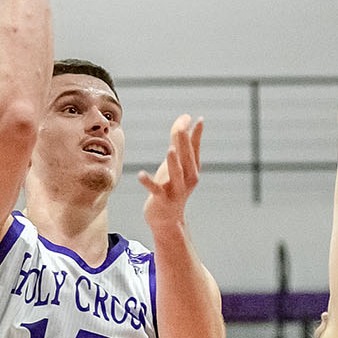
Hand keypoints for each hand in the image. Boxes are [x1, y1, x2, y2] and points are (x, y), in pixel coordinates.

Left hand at [139, 115, 204, 234]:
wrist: (168, 219)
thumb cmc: (172, 186)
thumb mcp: (177, 163)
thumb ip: (181, 141)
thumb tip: (185, 118)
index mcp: (192, 169)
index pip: (194, 149)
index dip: (196, 134)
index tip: (197, 118)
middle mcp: (188, 179)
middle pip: (186, 158)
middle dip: (184, 143)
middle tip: (182, 126)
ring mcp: (176, 190)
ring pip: (176, 174)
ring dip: (173, 162)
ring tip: (170, 149)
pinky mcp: (162, 199)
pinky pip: (155, 190)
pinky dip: (148, 182)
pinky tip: (140, 174)